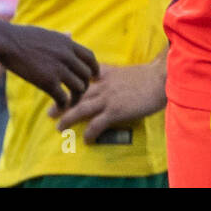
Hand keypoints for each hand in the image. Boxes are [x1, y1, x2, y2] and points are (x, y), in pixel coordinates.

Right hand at [0, 24, 97, 110]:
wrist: (7, 42)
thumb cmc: (23, 36)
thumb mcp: (48, 33)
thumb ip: (62, 37)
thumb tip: (70, 35)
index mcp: (67, 43)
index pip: (90, 57)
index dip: (95, 69)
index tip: (94, 77)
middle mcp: (67, 55)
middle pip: (86, 74)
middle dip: (85, 85)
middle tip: (79, 92)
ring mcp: (58, 69)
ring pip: (79, 88)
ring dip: (76, 97)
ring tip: (70, 102)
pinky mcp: (47, 81)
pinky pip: (63, 97)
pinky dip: (63, 104)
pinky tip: (59, 106)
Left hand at [47, 59, 166, 143]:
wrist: (160, 79)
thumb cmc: (149, 75)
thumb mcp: (126, 70)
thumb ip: (114, 74)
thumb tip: (111, 80)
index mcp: (106, 73)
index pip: (83, 76)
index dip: (71, 82)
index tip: (60, 87)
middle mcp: (103, 84)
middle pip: (77, 93)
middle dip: (62, 102)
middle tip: (49, 111)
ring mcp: (107, 98)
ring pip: (81, 108)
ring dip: (68, 118)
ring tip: (59, 127)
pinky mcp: (115, 111)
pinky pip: (97, 124)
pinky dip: (90, 133)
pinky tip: (87, 140)